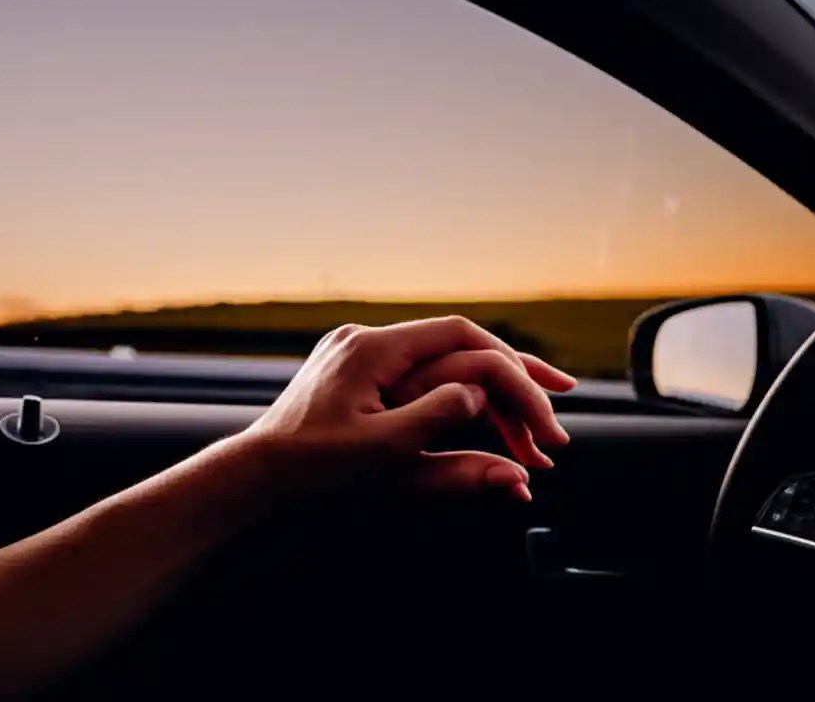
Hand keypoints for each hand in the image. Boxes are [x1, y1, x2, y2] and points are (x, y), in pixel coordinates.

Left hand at [239, 316, 575, 500]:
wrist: (252, 478)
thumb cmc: (311, 472)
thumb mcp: (385, 462)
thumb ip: (450, 447)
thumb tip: (508, 453)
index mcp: (373, 350)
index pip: (461, 336)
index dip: (513, 365)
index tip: (548, 399)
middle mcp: (366, 341)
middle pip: (458, 346)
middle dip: (513, 376)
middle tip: (561, 398)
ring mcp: (359, 355)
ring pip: (442, 363)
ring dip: (487, 392)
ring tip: (531, 426)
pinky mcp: (357, 375)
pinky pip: (420, 377)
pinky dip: (455, 398)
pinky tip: (485, 416)